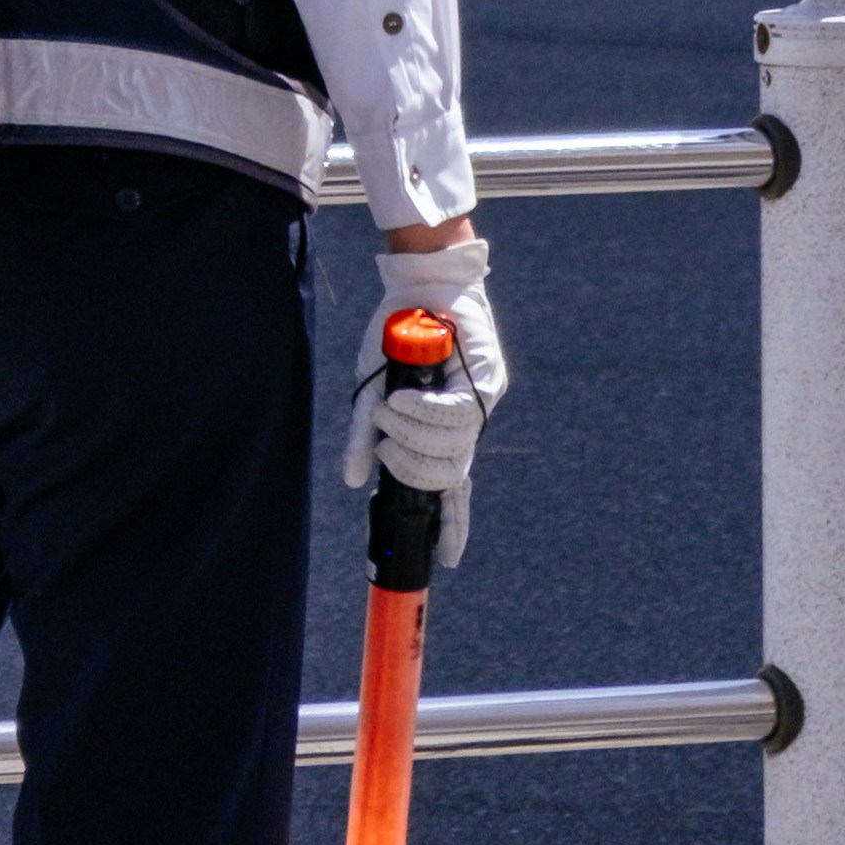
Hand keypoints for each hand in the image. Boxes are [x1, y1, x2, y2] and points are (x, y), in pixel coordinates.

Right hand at [346, 231, 505, 574]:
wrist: (418, 285)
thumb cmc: (395, 340)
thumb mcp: (373, 392)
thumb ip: (366, 435)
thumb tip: (355, 481)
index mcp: (444, 433)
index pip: (456, 489)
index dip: (454, 526)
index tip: (447, 560)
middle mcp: (469, 424)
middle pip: (452, 474)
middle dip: (414, 469)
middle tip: (386, 445)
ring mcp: (484, 402)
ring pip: (455, 446)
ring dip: (415, 434)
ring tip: (390, 409)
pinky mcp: (489, 379)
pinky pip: (460, 414)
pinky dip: (427, 412)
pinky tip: (405, 401)